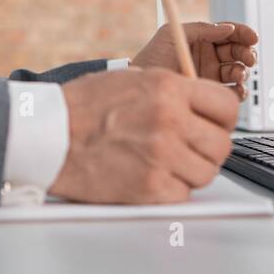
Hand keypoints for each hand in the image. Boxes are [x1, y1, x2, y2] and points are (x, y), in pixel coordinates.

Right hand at [51, 66, 238, 203]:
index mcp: (168, 88)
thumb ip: (169, 90)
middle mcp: (170, 120)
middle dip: (209, 149)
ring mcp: (162, 155)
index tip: (216, 125)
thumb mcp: (130, 79)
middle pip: (222, 144)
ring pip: (206, 173)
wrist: (47, 136)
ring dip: (191, 171)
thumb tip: (197, 102)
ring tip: (167, 163)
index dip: (223, 119)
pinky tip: (151, 176)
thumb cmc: (80, 107)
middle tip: (192, 150)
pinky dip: (172, 190)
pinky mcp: (150, 187)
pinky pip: (183, 194)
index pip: (226, 105)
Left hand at [132, 20, 257, 99]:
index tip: (252, 37)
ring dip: (242, 72)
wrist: (140, 87)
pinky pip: (230, 92)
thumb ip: (200, 28)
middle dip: (246, 53)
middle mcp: (207, 57)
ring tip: (237, 74)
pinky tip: (236, 89)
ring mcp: (209, 75)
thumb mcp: (171, 34)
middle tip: (247, 58)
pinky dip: (238, 91)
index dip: (242, 33)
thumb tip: (226, 28)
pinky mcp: (207, 93)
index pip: (227, 33)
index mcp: (201, 40)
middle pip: (236, 51)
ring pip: (237, 71)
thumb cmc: (150, 58)